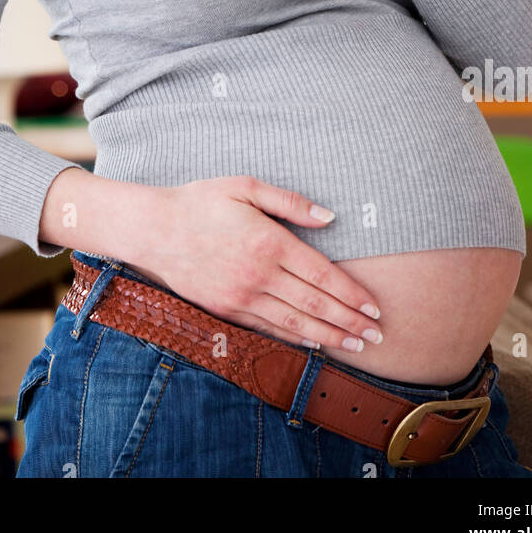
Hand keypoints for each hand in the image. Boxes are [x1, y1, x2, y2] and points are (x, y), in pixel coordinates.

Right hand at [134, 175, 382, 352]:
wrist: (154, 229)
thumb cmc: (202, 201)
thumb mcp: (246, 186)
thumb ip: (290, 202)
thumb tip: (330, 217)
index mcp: (268, 242)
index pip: (321, 275)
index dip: (352, 294)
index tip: (375, 307)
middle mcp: (258, 275)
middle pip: (315, 305)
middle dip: (350, 322)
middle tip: (377, 335)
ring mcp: (241, 297)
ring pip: (295, 324)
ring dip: (330, 337)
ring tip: (356, 346)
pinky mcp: (226, 311)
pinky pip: (269, 329)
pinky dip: (296, 339)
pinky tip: (315, 343)